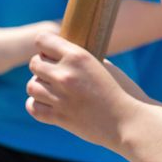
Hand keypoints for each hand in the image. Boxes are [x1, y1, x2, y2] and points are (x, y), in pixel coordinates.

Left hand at [25, 31, 151, 151]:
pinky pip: (33, 107)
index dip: (45, 45)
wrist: (130, 122)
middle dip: (42, 66)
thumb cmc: (124, 92)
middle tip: (53, 73)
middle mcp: (65, 74)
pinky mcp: (59, 117)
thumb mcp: (105, 66)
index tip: (51, 51)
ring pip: (31, 86)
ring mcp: (60, 97)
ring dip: (39, 86)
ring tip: (50, 89)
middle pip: (34, 63)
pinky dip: (36, 104)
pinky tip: (47, 103)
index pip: (42, 40)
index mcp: (78, 56)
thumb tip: (67, 55)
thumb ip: (84, 60)